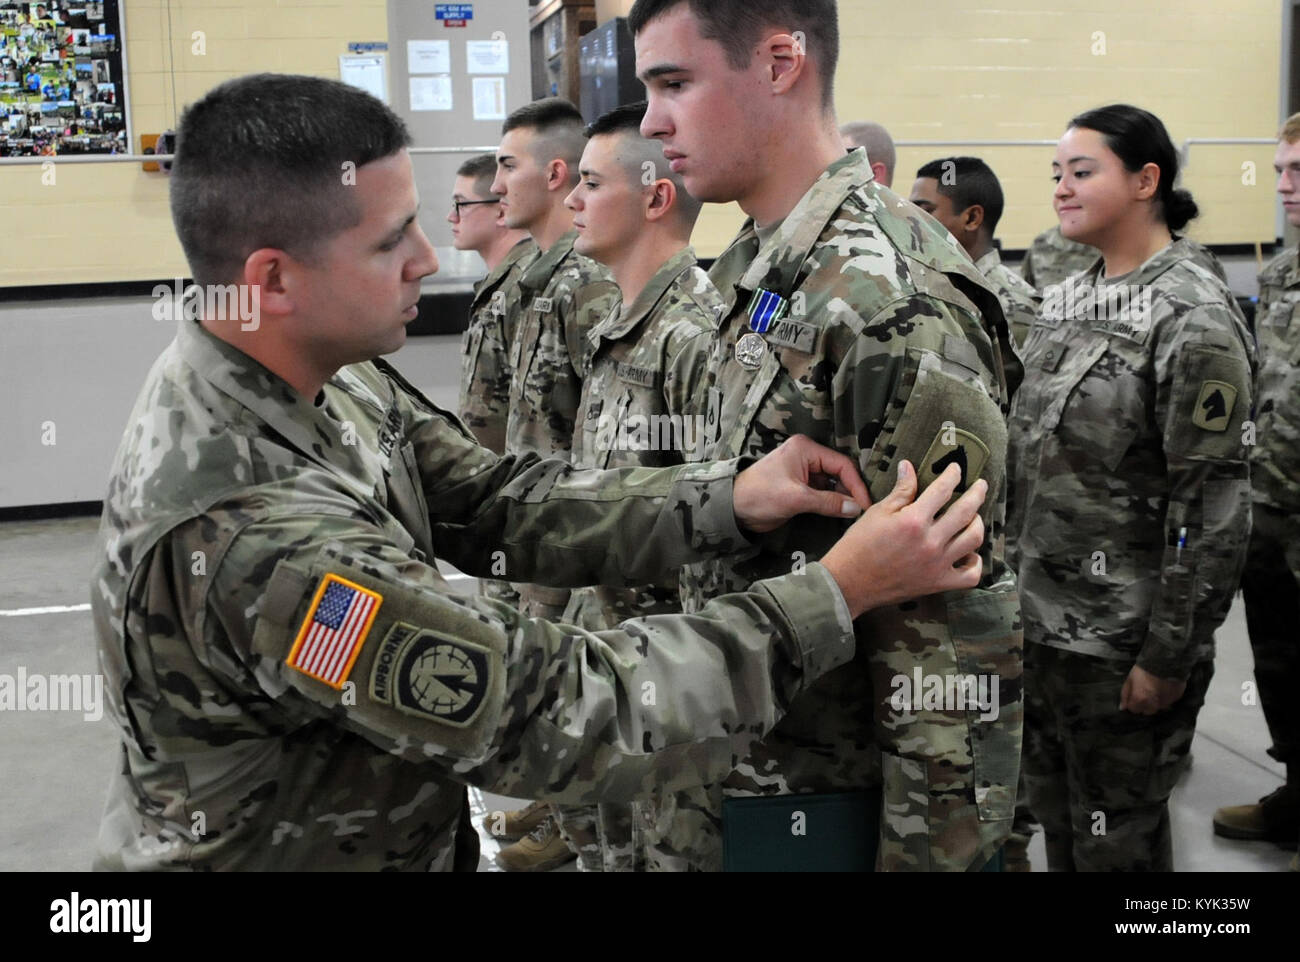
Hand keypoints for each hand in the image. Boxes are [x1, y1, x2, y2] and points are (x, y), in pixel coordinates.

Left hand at [732, 435, 870, 533]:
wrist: (732, 508)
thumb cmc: (759, 495)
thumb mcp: (795, 498)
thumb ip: (827, 502)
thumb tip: (855, 508)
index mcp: (805, 449)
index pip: (841, 464)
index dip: (855, 484)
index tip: (864, 504)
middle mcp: (806, 456)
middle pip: (839, 472)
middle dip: (850, 491)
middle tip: (861, 511)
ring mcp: (803, 471)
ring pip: (832, 483)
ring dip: (841, 498)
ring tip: (853, 514)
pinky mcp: (800, 486)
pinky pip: (822, 491)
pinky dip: (831, 502)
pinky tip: (840, 513)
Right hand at [820, 460, 986, 617]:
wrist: (850, 582)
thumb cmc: (859, 545)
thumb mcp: (877, 512)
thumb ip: (900, 490)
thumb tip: (909, 466)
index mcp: (914, 520)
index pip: (943, 489)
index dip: (953, 475)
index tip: (956, 469)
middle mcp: (930, 541)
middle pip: (967, 511)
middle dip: (977, 493)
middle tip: (981, 486)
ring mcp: (937, 564)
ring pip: (974, 539)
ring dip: (978, 523)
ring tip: (974, 517)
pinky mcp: (938, 583)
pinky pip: (970, 575)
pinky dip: (975, 562)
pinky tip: (969, 553)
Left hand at [1119, 665, 1186, 714]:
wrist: (1164, 661)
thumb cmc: (1144, 669)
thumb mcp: (1130, 680)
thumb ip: (1125, 695)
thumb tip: (1122, 707)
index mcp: (1140, 699)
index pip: (1134, 710)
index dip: (1133, 703)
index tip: (1134, 696)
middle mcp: (1154, 704)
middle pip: (1147, 711)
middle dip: (1145, 705)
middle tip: (1145, 693)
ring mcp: (1166, 702)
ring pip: (1159, 708)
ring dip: (1156, 702)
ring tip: (1155, 689)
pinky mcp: (1176, 697)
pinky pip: (1169, 701)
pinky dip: (1166, 697)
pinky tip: (1163, 687)